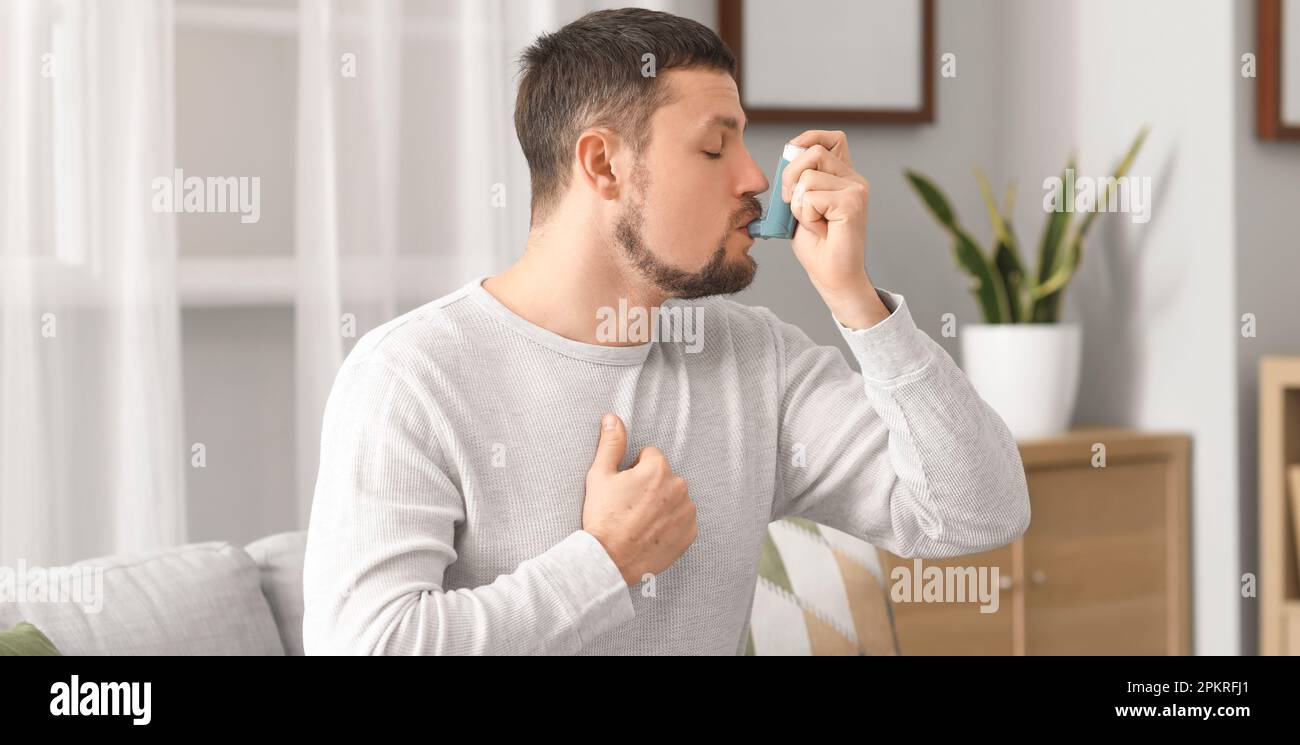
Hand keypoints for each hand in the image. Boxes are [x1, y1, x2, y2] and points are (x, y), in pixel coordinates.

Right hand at [582, 413, 697, 586]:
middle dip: (650, 486)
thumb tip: (612, 417)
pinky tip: (651, 533)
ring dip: (662, 504)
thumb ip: (611, 443)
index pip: (650, 457)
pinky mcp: (690, 534)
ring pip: (674, 498)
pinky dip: (670, 524)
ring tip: (639, 521)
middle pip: (664, 477)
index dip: (633, 471)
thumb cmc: (602, 517)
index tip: (623, 489)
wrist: (609, 560)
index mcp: (658, 468)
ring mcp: (687, 512)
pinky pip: (682, 520)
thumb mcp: (599, 476)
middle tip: (629, 507)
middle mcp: (679, 487)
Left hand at [782, 130, 889, 329]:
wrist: (831, 276)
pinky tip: (821, 229)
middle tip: (792, 203)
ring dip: (799, 204)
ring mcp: (856, 190)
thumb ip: (797, 180)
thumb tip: (788, 153)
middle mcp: (854, 179)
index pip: (831, 139)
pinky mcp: (853, 204)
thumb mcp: (800, 205)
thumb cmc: (817, 245)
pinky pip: (811, 197)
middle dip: (790, 177)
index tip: (792, 156)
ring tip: (813, 222)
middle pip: (812, 153)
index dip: (808, 140)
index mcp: (843, 176)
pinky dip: (806, 217)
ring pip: (808, 177)